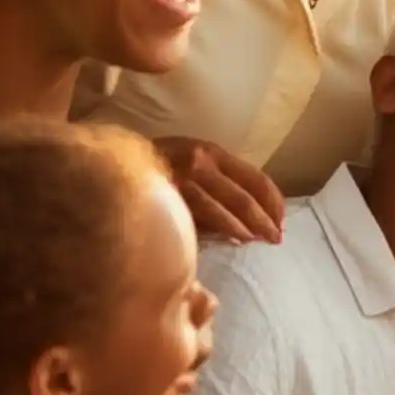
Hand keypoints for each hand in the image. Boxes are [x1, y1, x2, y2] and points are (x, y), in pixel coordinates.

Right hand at [154, 136, 285, 244]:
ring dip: (245, 230)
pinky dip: (219, 230)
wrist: (111, 162)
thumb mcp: (194, 163)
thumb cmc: (160, 166)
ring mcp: (183, 179)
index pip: (255, 177)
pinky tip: (232, 240)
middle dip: (264, 221)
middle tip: (276, 239)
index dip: (273, 201)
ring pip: (223, 209)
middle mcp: (201, 162)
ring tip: (258, 243)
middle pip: (244, 197)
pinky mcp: (166, 197)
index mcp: (213, 152)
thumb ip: (220, 183)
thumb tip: (249, 217)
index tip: (283, 220)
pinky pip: (198, 218)